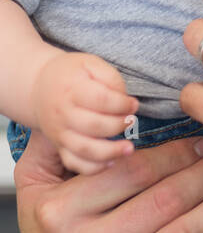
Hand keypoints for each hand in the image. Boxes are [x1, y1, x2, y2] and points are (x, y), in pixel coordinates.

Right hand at [32, 52, 139, 174]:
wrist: (39, 87)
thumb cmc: (71, 74)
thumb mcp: (90, 63)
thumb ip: (110, 78)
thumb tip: (124, 99)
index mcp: (72, 90)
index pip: (101, 100)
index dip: (122, 104)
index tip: (133, 104)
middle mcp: (63, 114)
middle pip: (94, 126)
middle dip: (118, 126)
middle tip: (132, 121)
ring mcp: (60, 133)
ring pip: (85, 150)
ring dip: (110, 152)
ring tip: (129, 148)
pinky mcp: (60, 146)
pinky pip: (75, 163)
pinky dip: (94, 168)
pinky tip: (112, 162)